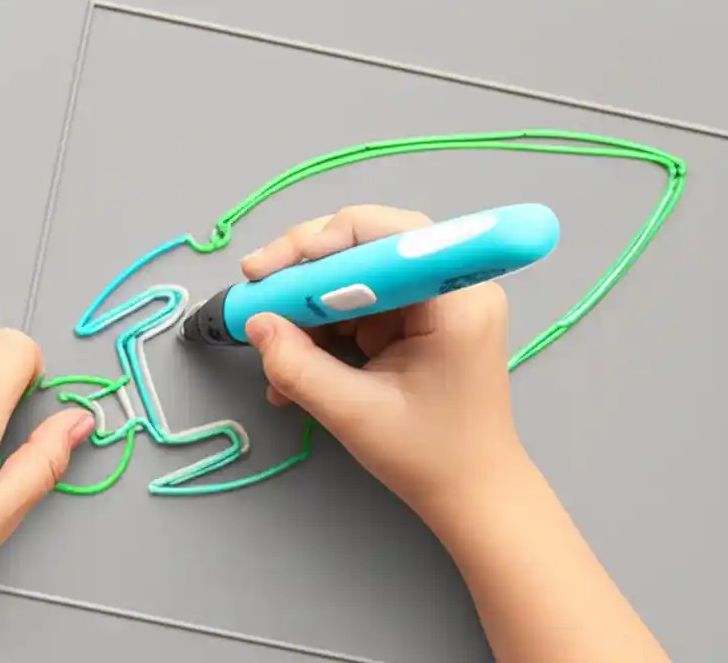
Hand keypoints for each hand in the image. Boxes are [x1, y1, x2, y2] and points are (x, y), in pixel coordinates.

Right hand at [240, 205, 524, 518]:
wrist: (471, 494)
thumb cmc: (428, 455)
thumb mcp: (353, 412)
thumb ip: (298, 366)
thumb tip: (256, 324)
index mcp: (453, 298)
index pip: (380, 234)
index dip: (318, 243)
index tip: (267, 271)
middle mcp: (449, 285)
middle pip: (363, 246)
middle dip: (303, 273)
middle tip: (256, 291)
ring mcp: (432, 302)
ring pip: (352, 278)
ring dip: (306, 308)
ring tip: (270, 343)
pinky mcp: (416, 322)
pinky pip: (357, 307)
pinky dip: (321, 330)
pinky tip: (293, 364)